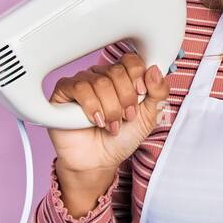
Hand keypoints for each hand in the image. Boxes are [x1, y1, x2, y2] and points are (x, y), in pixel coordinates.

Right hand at [46, 52, 170, 175]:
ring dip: (110, 108)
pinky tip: (95, 120)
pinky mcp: (64, 92)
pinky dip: (91, 106)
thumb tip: (154, 69)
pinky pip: (79, 87)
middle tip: (125, 117)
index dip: (138, 77)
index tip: (140, 95)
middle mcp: (101, 76)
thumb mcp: (149, 116)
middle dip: (125, 99)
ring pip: (100, 82)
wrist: (99, 162)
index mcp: (122, 77)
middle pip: (117, 71)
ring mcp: (82, 83)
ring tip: (111, 124)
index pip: (131, 61)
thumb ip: (159, 92)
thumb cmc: (122, 138)